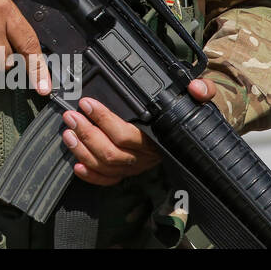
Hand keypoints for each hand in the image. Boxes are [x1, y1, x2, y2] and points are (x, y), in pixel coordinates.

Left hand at [63, 78, 217, 185]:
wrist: (198, 138)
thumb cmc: (190, 115)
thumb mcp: (200, 100)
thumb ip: (203, 90)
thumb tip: (198, 89)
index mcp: (159, 138)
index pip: (127, 134)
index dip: (104, 119)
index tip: (86, 103)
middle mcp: (147, 156)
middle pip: (111, 152)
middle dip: (87, 133)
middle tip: (70, 116)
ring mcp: (137, 167)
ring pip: (106, 166)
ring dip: (83, 151)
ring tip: (67, 133)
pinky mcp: (130, 173)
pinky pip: (109, 180)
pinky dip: (92, 176)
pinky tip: (77, 165)